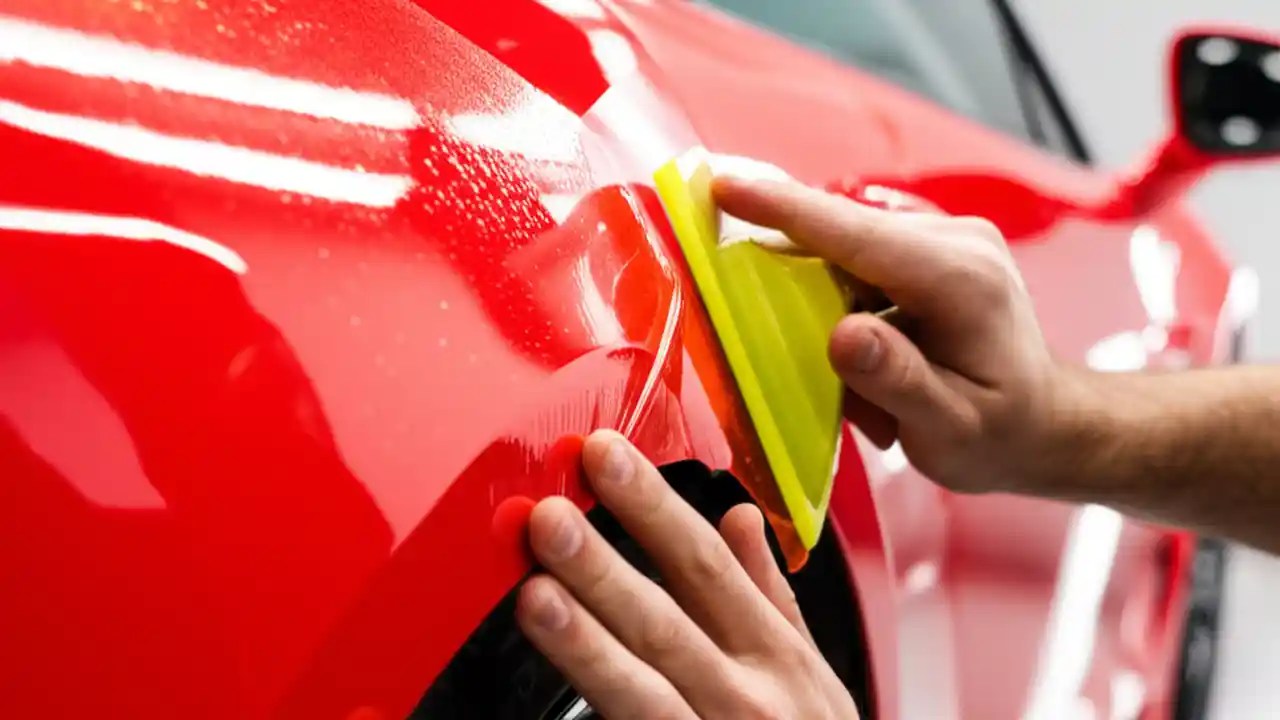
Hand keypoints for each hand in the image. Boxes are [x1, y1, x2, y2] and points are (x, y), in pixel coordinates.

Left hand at [516, 430, 860, 719]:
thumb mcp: (814, 672)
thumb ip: (771, 596)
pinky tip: (551, 699)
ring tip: (536, 595)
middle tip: (551, 515)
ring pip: (643, 692)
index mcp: (776, 656)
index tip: (607, 459)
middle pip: (665, 623)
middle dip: (604, 567)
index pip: (706, 566)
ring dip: (587, 643)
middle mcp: (746, 699)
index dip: (653, 510)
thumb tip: (738, 520)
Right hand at [714, 176, 1062, 493]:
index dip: (783, 209)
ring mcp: (945, 238)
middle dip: (790, 275)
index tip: (722, 185)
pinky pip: (858, 260)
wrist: (1046, 424)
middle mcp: (955, 242)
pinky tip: (868, 357)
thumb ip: (896, 382)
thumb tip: (842, 335)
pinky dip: (839, 303)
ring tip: (863, 385)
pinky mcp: (929, 247)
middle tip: (786, 343)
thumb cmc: (999, 435)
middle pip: (840, 235)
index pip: (855, 234)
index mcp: (960, 280)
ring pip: (843, 249)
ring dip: (821, 305)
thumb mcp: (949, 431)